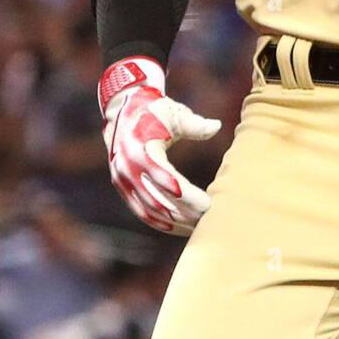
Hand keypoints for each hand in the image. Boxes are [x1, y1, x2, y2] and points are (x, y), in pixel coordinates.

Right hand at [98, 56, 220, 234]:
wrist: (123, 111)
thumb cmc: (155, 111)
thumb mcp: (174, 113)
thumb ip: (194, 124)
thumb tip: (216, 126)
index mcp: (139, 149)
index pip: (164, 177)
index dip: (185, 193)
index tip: (207, 203)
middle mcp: (126, 168)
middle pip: (158, 199)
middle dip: (185, 212)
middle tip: (210, 217)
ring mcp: (122, 181)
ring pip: (150, 211)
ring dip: (175, 222)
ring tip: (200, 226)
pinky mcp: (123, 188)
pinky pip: (142, 212)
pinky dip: (161, 223)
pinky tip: (181, 228)